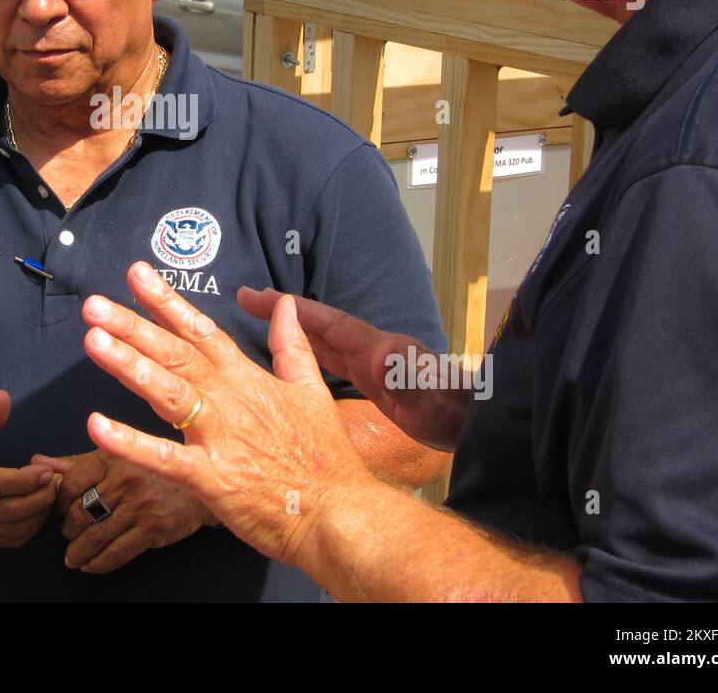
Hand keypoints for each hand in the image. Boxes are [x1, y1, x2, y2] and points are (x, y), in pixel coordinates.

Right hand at [0, 389, 57, 547]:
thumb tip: (4, 397)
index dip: (25, 481)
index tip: (46, 471)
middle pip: (8, 510)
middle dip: (39, 497)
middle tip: (57, 482)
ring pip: (11, 528)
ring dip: (38, 514)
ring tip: (51, 494)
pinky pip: (7, 540)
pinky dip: (29, 528)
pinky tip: (38, 510)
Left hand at [30, 449, 215, 573]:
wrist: (197, 487)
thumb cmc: (149, 471)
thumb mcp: (113, 460)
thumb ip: (73, 464)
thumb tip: (37, 463)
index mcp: (114, 457)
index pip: (71, 484)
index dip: (61, 502)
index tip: (62, 509)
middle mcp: (126, 479)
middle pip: (80, 512)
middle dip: (68, 529)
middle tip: (68, 534)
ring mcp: (140, 505)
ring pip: (95, 536)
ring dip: (78, 552)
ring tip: (72, 557)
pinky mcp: (153, 528)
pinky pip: (116, 552)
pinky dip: (98, 563)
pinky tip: (91, 565)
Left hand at [80, 261, 371, 573]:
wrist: (340, 513)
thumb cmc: (325, 458)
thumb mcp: (312, 390)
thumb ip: (292, 344)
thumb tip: (285, 303)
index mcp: (248, 379)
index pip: (201, 331)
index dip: (167, 301)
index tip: (136, 274)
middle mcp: (229, 400)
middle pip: (175, 353)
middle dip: (133, 325)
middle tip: (93, 304)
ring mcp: (220, 437)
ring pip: (168, 392)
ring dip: (129, 366)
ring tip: (93, 341)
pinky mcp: (213, 479)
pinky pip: (164, 458)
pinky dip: (130, 443)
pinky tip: (96, 426)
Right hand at [237, 287, 469, 449]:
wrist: (472, 423)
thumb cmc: (447, 407)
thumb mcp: (425, 393)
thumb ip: (404, 374)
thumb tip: (380, 357)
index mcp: (375, 346)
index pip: (326, 321)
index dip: (292, 308)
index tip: (259, 295)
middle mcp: (369, 348)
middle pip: (317, 323)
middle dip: (282, 309)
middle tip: (245, 297)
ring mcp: (371, 363)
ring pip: (321, 340)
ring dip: (290, 327)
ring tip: (258, 319)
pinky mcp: (372, 381)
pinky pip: (330, 360)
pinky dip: (308, 350)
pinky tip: (294, 354)